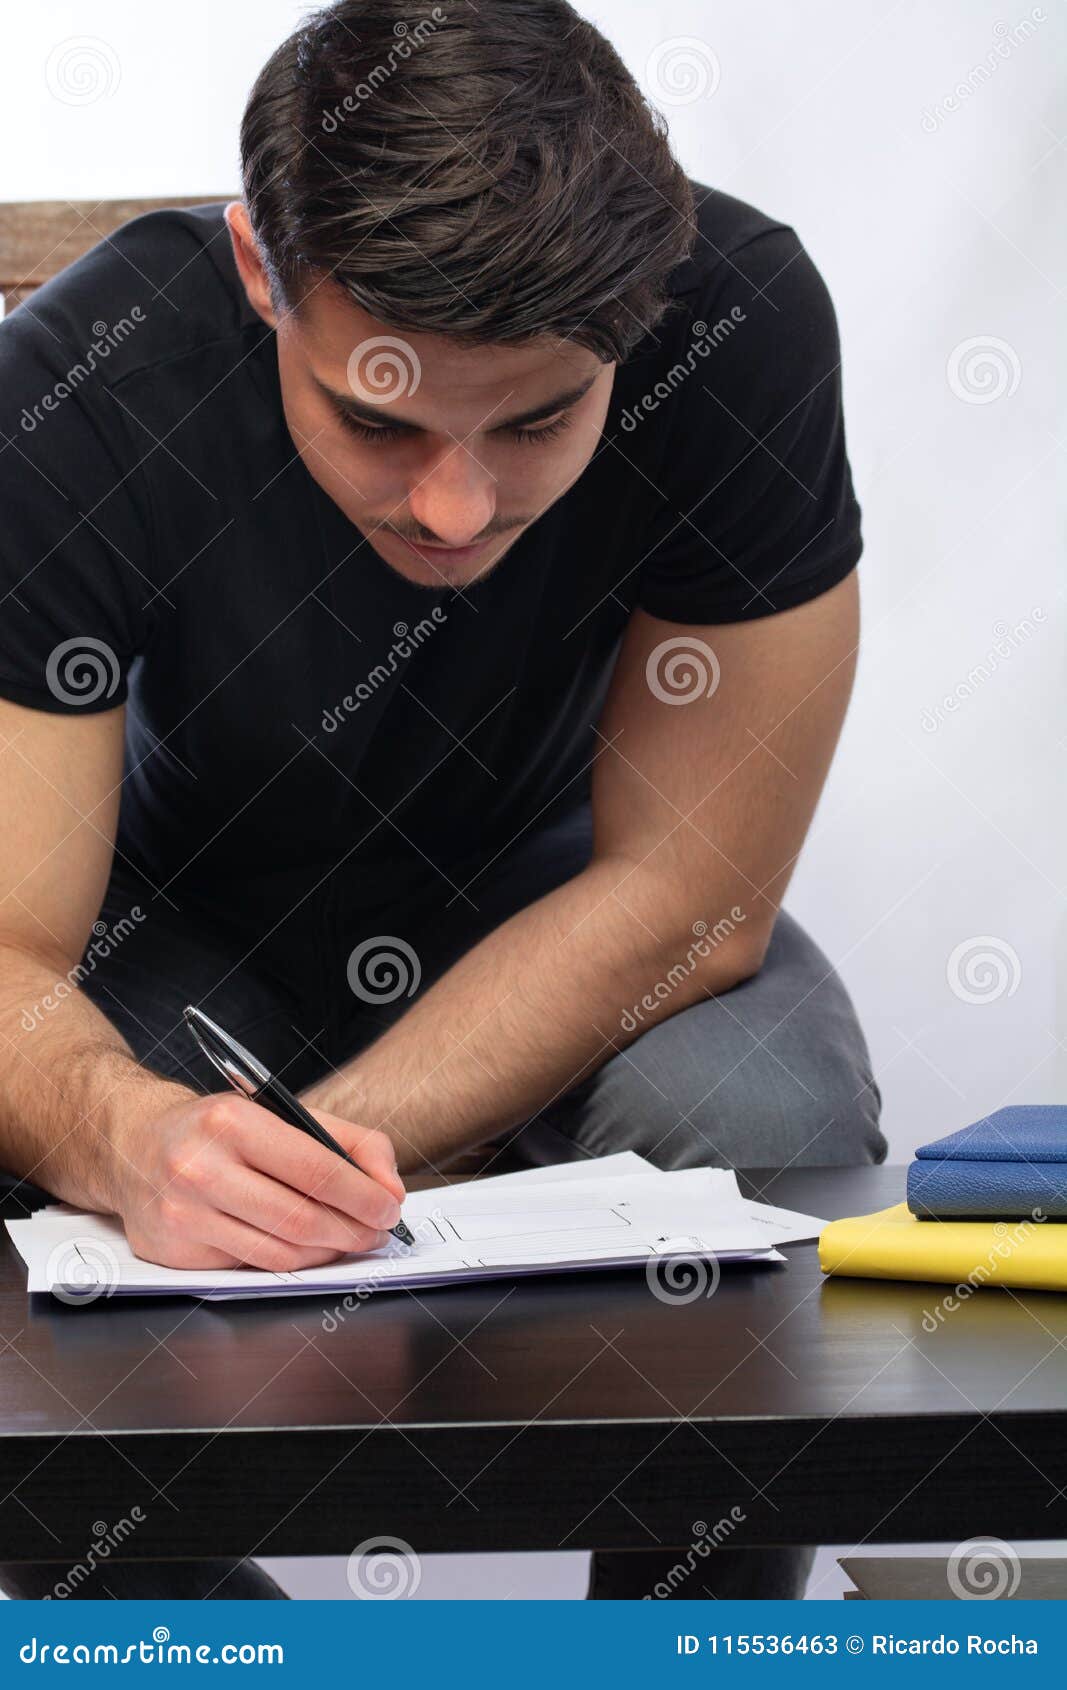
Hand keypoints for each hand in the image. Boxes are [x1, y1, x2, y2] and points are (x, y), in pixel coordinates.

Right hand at [108, 1090, 404, 1269]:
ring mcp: (182, 1215)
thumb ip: (350, 1142)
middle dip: (353, 1231)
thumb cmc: (219, 1130)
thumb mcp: (282, 1113)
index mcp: (232, 1122)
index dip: (363, 1196)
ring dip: (327, 1253)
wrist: (134, 1145)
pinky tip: (303, 1247)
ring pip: (279, 1253)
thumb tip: (390, 1190)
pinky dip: (289, 1262)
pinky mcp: (174, 1252)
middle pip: (301, 1219)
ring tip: (348, 1239)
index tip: (390, 1208)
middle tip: (376, 1231)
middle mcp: (200, 1168)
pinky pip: (250, 1267)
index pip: (316, 1169)